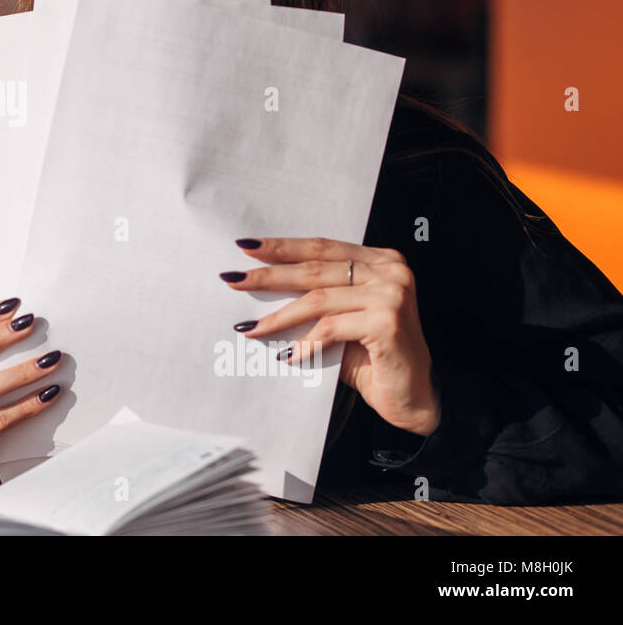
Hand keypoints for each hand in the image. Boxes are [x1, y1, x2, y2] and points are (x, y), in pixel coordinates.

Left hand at [223, 237, 440, 436]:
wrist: (412, 398)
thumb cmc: (371, 357)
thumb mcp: (343, 319)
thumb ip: (318, 297)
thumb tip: (259, 284)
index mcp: (381, 260)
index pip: (323, 247)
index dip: (284, 247)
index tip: (246, 247)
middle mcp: (390, 271)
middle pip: (316, 269)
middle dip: (269, 276)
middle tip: (233, 280)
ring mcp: (392, 294)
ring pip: (318, 299)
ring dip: (278, 316)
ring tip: (248, 327)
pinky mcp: (387, 322)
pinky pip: (330, 328)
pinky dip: (304, 342)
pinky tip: (286, 355)